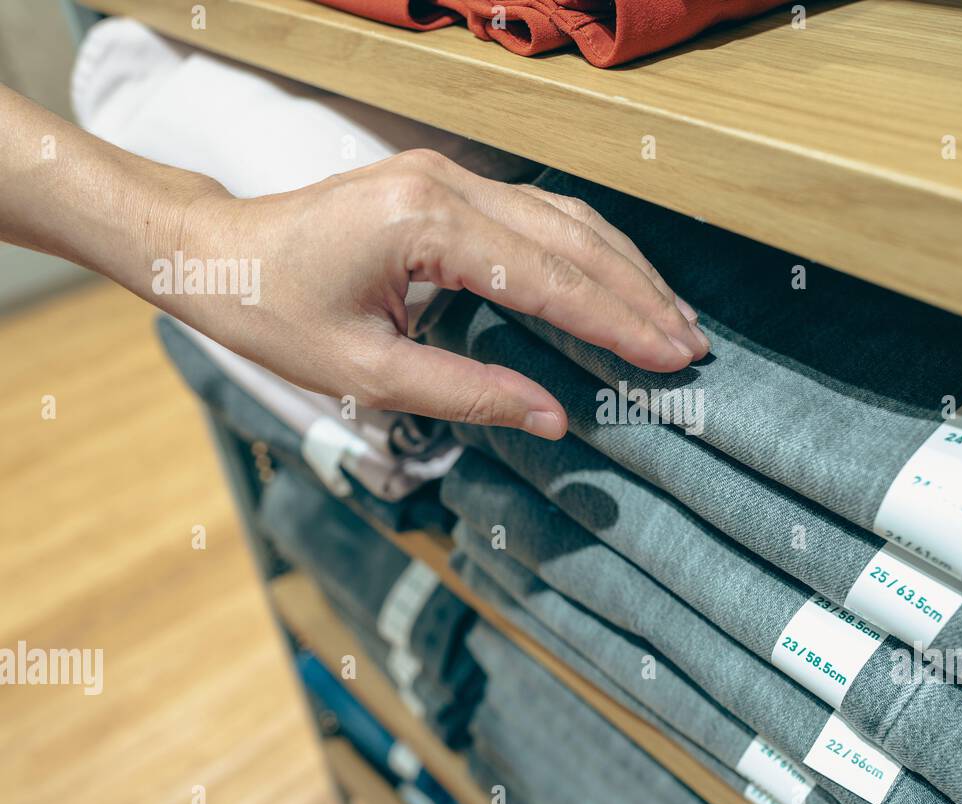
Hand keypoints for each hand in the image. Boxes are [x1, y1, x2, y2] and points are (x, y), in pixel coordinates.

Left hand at [166, 149, 708, 439]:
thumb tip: (554, 416)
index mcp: (426, 224)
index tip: (671, 359)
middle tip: (690, 346)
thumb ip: (468, 392)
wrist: (215, 250)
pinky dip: (586, 250)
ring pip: (564, 217)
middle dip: (638, 296)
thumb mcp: (366, 372)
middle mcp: (448, 184)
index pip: (550, 279)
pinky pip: (537, 212)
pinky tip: (617, 279)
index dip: (618, 324)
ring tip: (671, 318)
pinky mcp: (447, 182)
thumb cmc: (274, 311)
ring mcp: (449, 174)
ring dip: (623, 269)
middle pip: (572, 239)